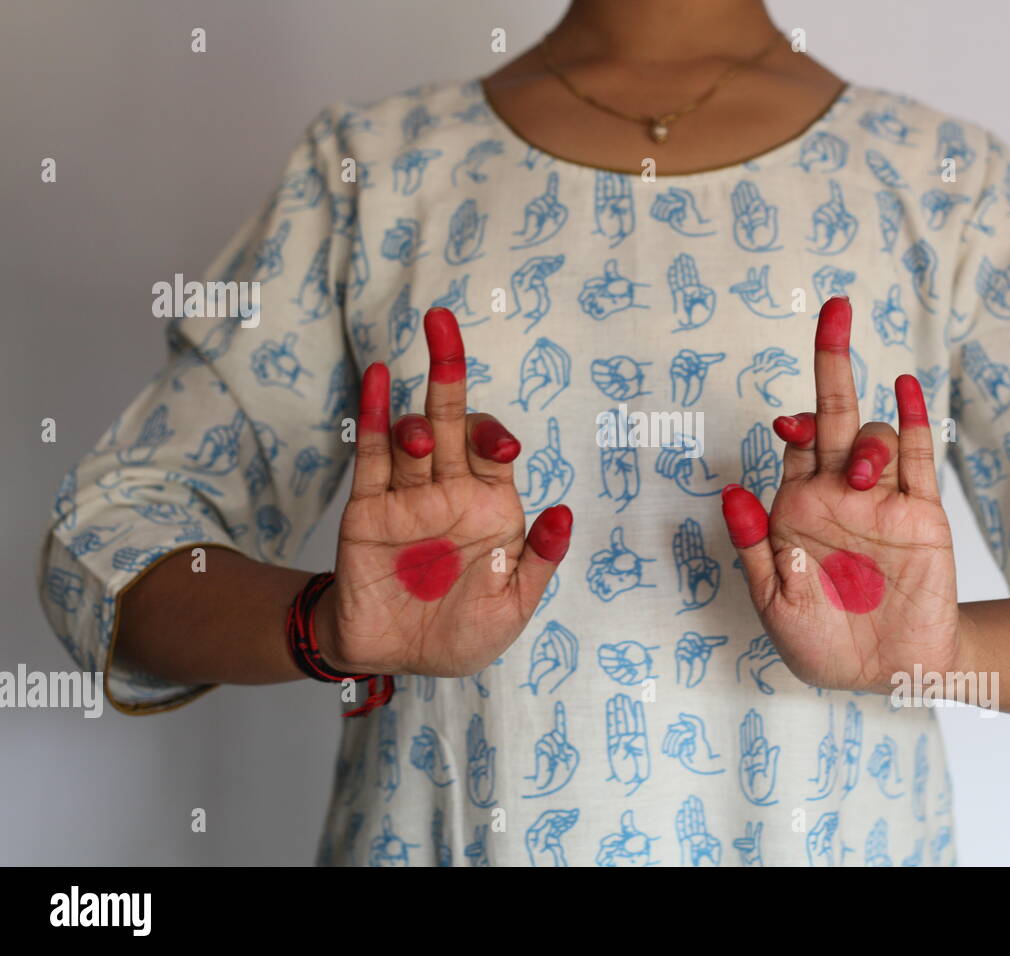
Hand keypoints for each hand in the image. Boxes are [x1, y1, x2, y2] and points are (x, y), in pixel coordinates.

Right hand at [321, 307, 573, 676]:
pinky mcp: (368, 511)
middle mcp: (449, 491)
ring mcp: (407, 497)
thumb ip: (539, 560)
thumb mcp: (512, 606)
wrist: (396, 659)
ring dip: (415, 423)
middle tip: (442, 321)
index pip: (494, 450)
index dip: (497, 437)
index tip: (504, 450)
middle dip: (448, 370)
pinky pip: (369, 457)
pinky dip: (372, 416)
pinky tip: (378, 379)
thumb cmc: (461, 633)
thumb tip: (566, 512)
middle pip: (452, 419)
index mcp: (491, 508)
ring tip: (420, 436)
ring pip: (410, 437)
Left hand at [719, 296, 958, 692]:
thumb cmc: (822, 642)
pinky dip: (912, 420)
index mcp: (796, 509)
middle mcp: (837, 493)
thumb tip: (731, 490)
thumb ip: (753, 547)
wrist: (888, 674)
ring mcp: (881, 501)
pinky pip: (918, 457)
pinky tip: (905, 387)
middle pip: (834, 413)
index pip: (793, 446)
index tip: (787, 430)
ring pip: (873, 437)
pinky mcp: (920, 515)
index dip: (792, 427)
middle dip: (832, 358)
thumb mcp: (775, 601)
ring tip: (862, 475)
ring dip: (866, 438)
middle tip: (835, 308)